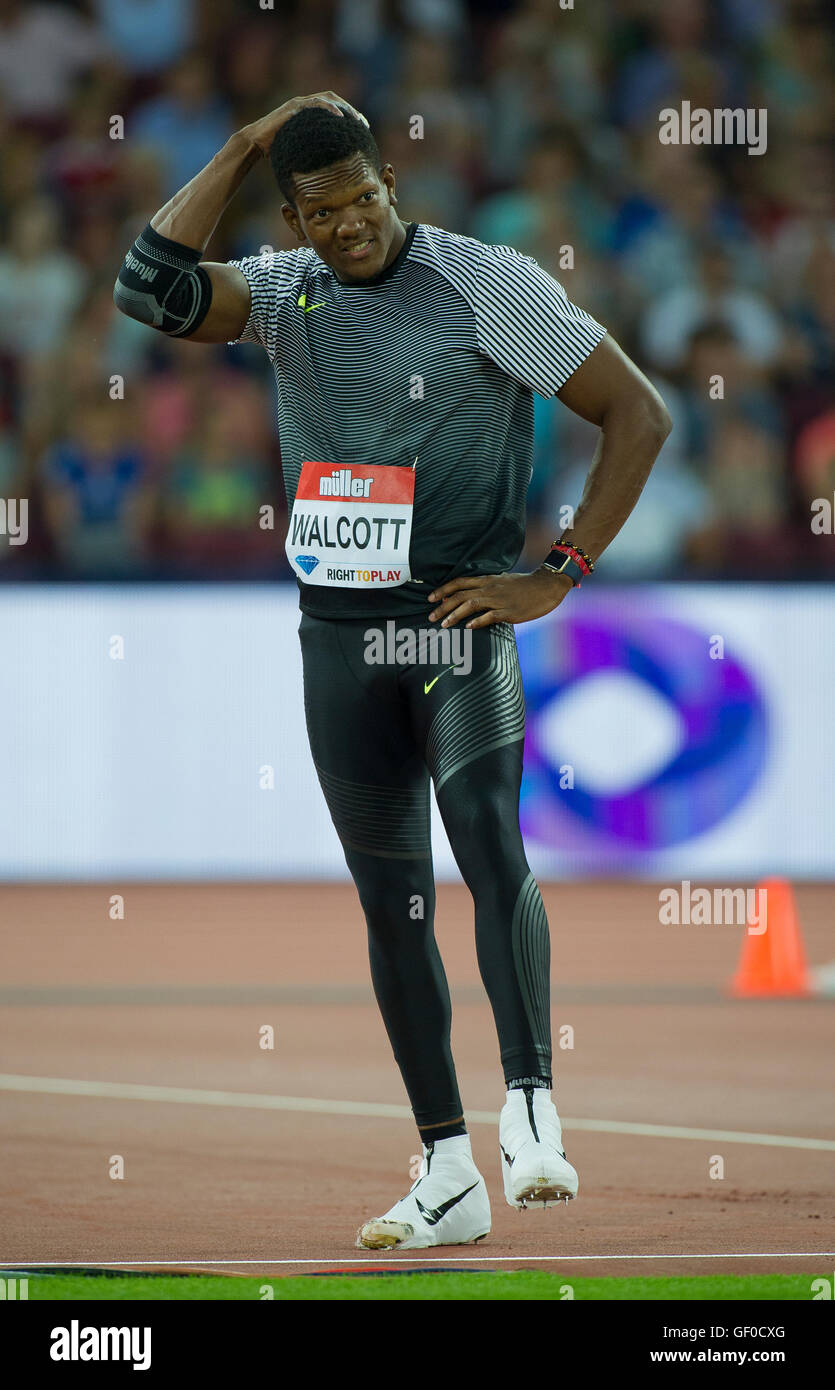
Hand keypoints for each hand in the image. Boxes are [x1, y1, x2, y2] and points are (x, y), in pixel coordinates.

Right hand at [242, 92, 369, 156]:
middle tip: (364, 124)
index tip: (363, 129)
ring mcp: (300, 104)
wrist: (256, 144)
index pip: (335, 110)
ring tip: (356, 120)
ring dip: (344, 107)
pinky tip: (340, 116)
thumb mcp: (301, 154)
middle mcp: (306, 105)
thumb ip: (315, 156)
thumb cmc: (277, 152)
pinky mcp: (294, 107)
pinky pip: (315, 103)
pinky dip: (329, 107)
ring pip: (328, 98)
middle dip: (351, 110)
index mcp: (310, 115)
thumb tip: (331, 176)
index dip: (350, 116)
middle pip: (335, 100)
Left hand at [427, 568, 573, 628]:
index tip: (430, 599)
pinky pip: (490, 616)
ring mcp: (499, 600)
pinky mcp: (509, 612)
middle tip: (431, 617)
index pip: (459, 582)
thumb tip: (469, 596)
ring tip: (444, 624)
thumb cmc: (525, 586)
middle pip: (460, 595)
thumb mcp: (502, 581)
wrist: (547, 585)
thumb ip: (486, 588)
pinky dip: (478, 621)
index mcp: (487, 580)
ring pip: (471, 604)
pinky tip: (469, 627)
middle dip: (443, 606)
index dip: (443, 590)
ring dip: (455, 614)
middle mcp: (490, 588)